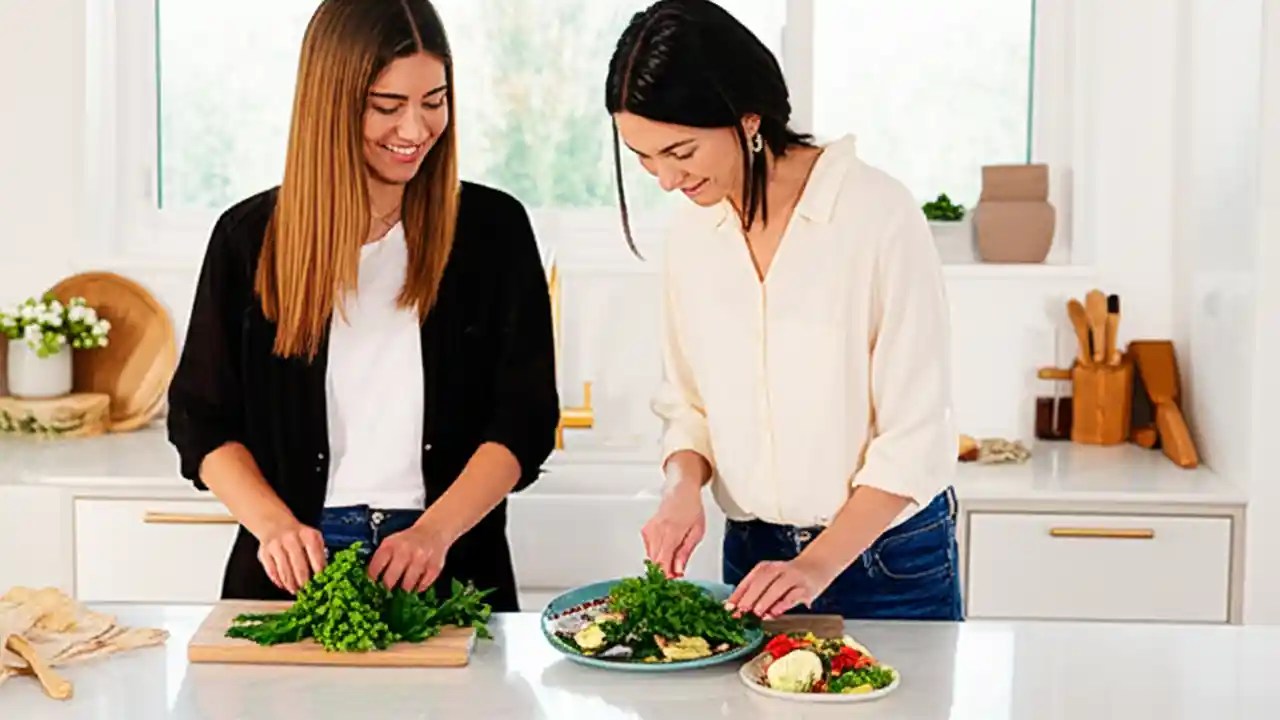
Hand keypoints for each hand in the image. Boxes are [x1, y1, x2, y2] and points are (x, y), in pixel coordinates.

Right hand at [256, 520, 325, 594]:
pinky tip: (284, 585)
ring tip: (295, 591)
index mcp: (307, 535)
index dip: (318, 571)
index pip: (315, 555)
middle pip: (299, 565)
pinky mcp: (264, 553)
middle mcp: (291, 539)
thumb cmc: (299, 536)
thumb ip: (320, 554)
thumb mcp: (314, 538)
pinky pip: (272, 571)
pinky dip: (278, 580)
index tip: (321, 582)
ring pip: (284, 570)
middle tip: (307, 591)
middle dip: (304, 581)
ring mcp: (276, 546)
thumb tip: (324, 574)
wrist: (276, 525)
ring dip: (291, 584)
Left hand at [368, 523, 450, 592]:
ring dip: (404, 590)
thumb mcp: (391, 543)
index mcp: (390, 545)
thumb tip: (371, 582)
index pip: (375, 567)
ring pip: (407, 585)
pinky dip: (419, 588)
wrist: (433, 531)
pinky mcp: (434, 566)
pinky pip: (423, 585)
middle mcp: (405, 551)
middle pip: (390, 579)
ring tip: (403, 590)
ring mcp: (421, 559)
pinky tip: (416, 586)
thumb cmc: (408, 541)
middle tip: (388, 592)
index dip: (372, 579)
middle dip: (387, 588)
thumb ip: (381, 559)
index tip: (372, 586)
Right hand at [641, 477, 704, 577]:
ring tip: (675, 560)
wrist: (680, 491)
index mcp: (671, 532)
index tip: (671, 584)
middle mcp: (657, 532)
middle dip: (665, 572)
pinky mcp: (645, 531)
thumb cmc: (691, 509)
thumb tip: (678, 571)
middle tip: (676, 575)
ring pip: (651, 557)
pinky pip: (649, 550)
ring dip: (662, 563)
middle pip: (654, 562)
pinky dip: (658, 554)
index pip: (662, 561)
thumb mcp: (697, 532)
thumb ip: (685, 553)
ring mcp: (649, 531)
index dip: (665, 576)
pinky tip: (667, 550)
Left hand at [725, 556, 840, 619]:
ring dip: (765, 600)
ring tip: (756, 613)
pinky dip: (783, 604)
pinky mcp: (806, 588)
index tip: (728, 608)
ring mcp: (793, 578)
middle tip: (741, 610)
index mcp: (765, 568)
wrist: (817, 565)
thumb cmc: (790, 577)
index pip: (749, 580)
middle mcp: (778, 570)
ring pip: (777, 587)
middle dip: (750, 596)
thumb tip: (737, 610)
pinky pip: (793, 596)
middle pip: (762, 581)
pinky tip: (775, 613)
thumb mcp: (771, 580)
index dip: (737, 594)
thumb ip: (757, 594)